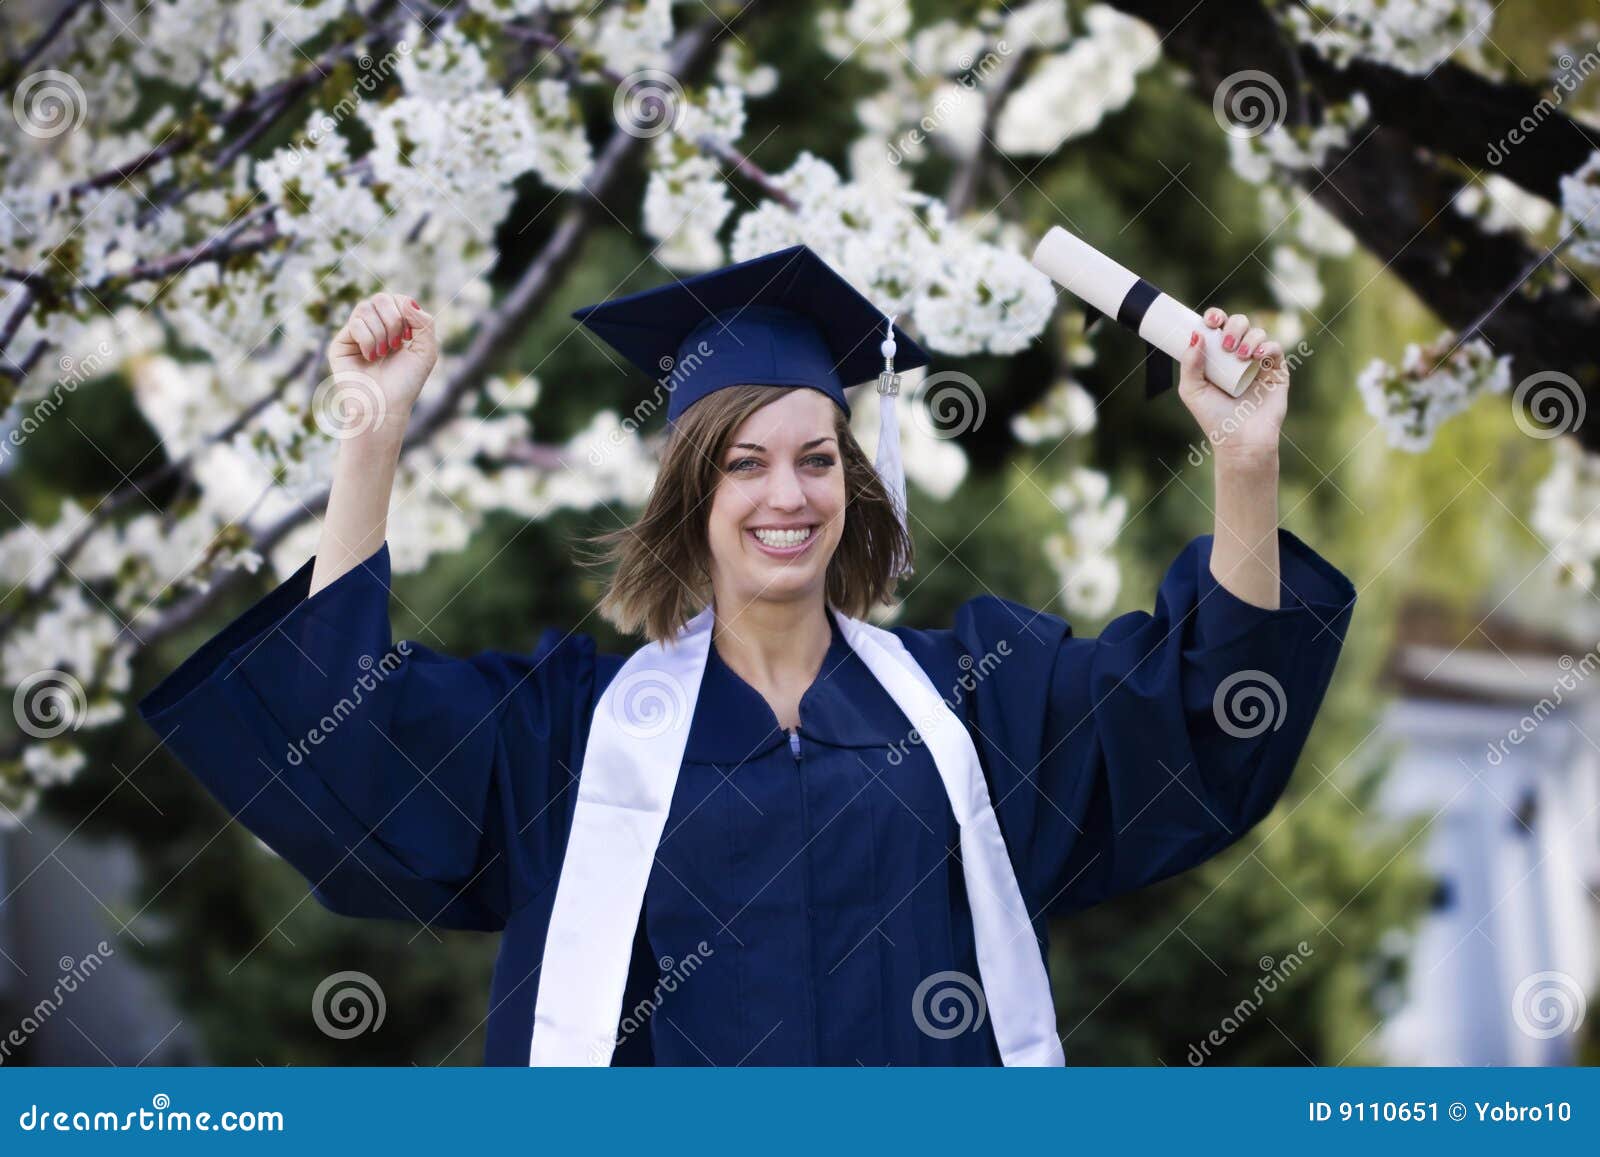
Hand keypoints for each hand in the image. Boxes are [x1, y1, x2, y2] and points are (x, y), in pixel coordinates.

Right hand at [324, 292, 437, 437]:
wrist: (386, 406)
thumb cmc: (407, 382)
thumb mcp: (427, 350)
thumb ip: (425, 322)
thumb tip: (406, 301)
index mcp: (395, 327)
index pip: (397, 299)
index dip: (405, 312)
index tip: (409, 337)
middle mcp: (374, 327)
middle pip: (381, 298)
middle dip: (394, 320)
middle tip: (397, 344)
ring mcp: (356, 333)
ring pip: (365, 307)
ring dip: (381, 331)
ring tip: (383, 353)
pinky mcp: (341, 343)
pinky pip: (355, 323)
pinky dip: (368, 339)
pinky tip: (370, 358)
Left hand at [1178, 306, 1288, 467]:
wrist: (1240, 440)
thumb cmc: (1214, 418)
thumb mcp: (1192, 391)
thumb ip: (1189, 364)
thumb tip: (1195, 334)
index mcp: (1218, 356)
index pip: (1218, 326)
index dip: (1215, 316)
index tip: (1211, 321)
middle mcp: (1238, 355)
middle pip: (1240, 323)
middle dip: (1233, 326)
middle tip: (1226, 345)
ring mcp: (1259, 362)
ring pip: (1258, 332)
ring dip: (1249, 338)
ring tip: (1240, 356)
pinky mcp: (1277, 371)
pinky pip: (1276, 348)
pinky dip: (1268, 347)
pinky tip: (1257, 356)